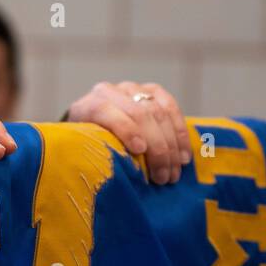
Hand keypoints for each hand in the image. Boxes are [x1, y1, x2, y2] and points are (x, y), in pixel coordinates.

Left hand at [67, 81, 191, 183]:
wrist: (90, 124)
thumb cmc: (87, 147)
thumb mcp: (82, 152)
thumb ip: (94, 156)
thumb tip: (117, 175)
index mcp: (86, 107)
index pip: (106, 111)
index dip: (125, 129)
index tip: (140, 150)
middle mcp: (109, 92)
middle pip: (139, 114)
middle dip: (155, 147)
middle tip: (163, 177)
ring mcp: (131, 89)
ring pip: (158, 112)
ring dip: (171, 145)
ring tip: (175, 171)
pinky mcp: (151, 90)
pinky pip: (171, 107)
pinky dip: (180, 133)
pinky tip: (183, 155)